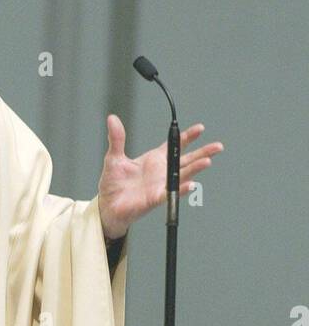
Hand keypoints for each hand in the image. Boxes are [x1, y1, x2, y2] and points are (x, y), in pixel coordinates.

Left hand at [97, 114, 223, 239]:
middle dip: (203, 153)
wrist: (107, 206)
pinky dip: (180, 189)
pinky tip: (191, 184)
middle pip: (187, 160)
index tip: (200, 128)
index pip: (175, 146)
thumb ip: (117, 139)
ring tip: (207, 161)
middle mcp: (161, 172)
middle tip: (218, 146)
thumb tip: (112, 119)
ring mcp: (160, 185)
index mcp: (154, 160)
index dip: (188, 137)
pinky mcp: (155, 199)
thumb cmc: (113, 185)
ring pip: (182, 175)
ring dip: (195, 168)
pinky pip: (170, 193)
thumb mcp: (114, 157)